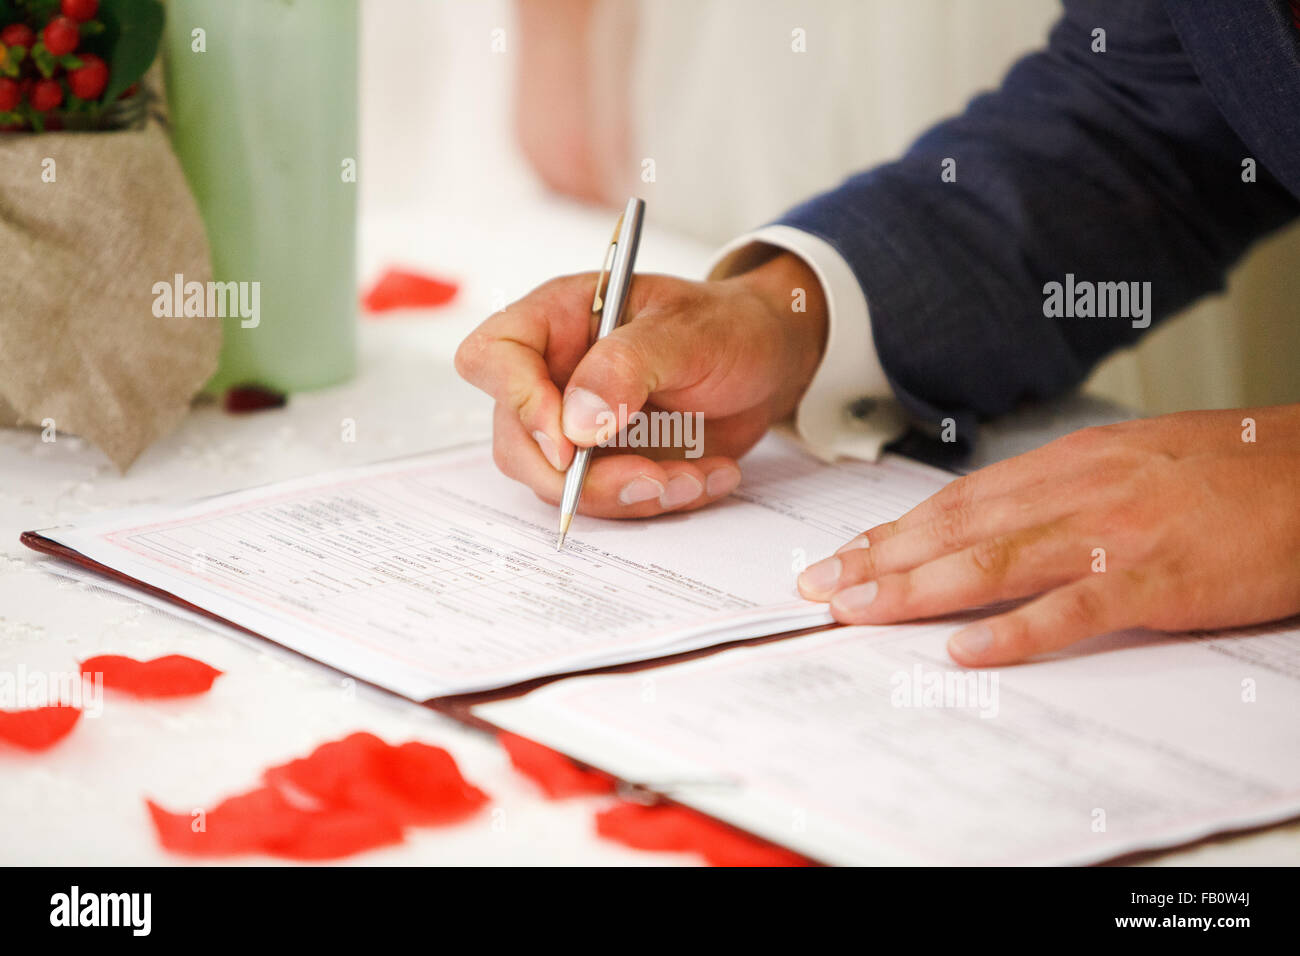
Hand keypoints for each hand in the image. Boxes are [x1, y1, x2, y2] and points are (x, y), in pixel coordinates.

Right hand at [455, 250, 827, 515]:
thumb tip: (575, 423)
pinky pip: (610, 502)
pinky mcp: (608, 463)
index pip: (493, 358)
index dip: (518, 405)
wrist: (771, 359)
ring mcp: (577, 425)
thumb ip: (626, 367)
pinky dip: (659, 501)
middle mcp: (554, 375)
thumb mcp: (686, 331)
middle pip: (517, 443)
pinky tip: (708, 475)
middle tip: (650, 480)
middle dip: (582, 478)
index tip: (569, 444)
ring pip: (562, 485)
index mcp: (557, 319)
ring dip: (629, 496)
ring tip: (696, 476)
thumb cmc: (726, 325)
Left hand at [796, 406, 1299, 664]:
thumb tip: (998, 517)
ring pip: (993, 562)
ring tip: (857, 611)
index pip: (958, 501)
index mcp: (1070, 463)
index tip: (844, 554)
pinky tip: (966, 651)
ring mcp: (1115, 534)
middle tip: (819, 587)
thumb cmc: (1230, 470)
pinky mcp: (1159, 580)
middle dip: (878, 560)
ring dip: (916, 589)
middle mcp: (1078, 490)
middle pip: (956, 528)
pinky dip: (1015, 633)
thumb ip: (1063, 487)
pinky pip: (1074, 610)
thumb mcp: (1132, 459)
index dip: (893, 530)